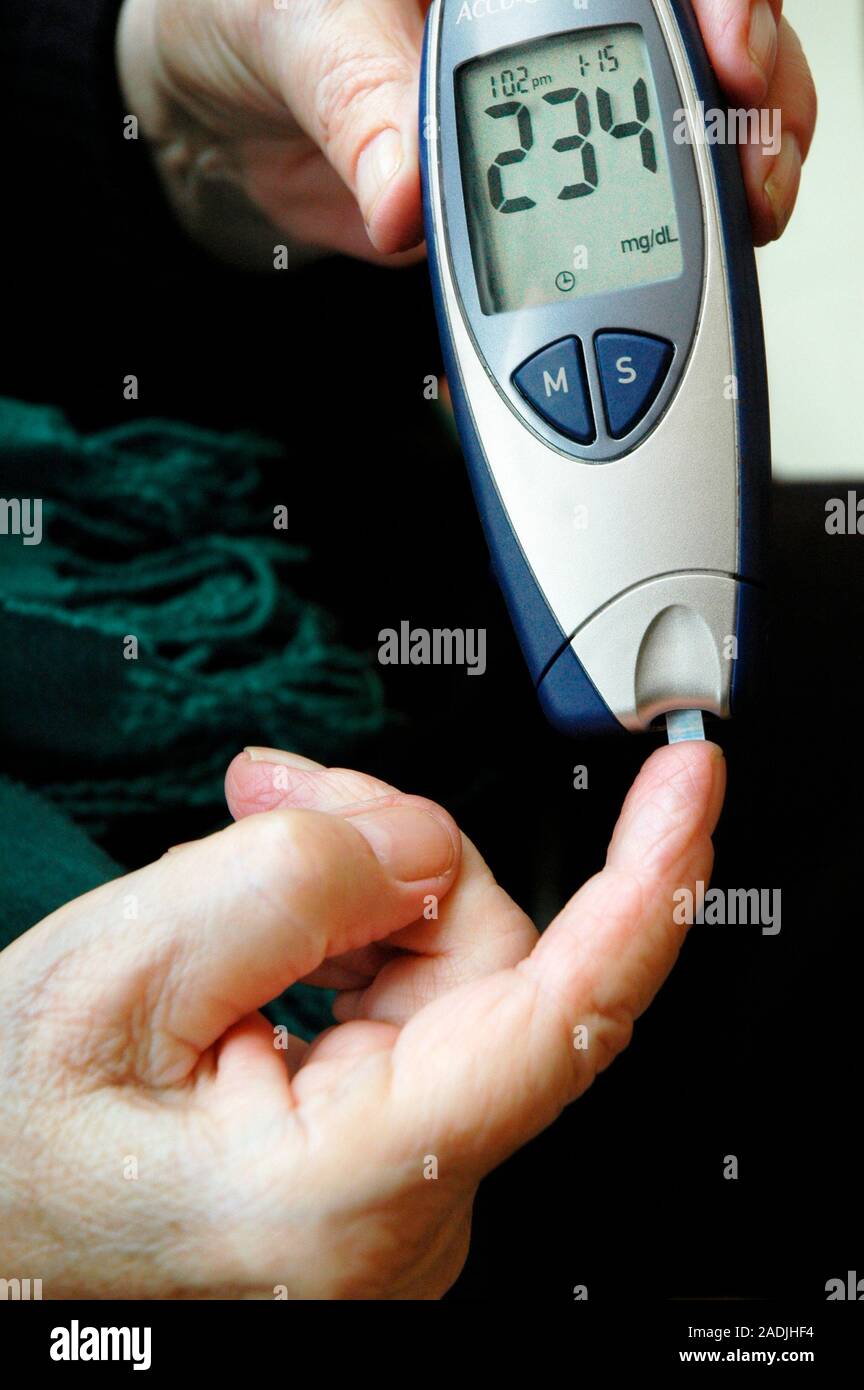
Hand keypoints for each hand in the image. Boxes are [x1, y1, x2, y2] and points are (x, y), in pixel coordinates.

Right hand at [0, 741, 723, 1297]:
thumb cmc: (16, 1137)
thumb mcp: (110, 979)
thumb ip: (281, 886)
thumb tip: (412, 844)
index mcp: (351, 1185)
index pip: (560, 1023)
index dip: (646, 885)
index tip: (686, 784)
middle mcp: (411, 1203)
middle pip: (490, 957)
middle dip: (393, 841)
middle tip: (276, 792)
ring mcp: (410, 1181)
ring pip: (455, 965)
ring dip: (359, 875)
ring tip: (250, 833)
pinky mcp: (394, 1149)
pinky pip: (419, 999)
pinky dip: (353, 926)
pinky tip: (273, 912)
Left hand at [116, 0, 815, 263]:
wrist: (224, 123)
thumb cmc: (257, 21)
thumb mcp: (303, 34)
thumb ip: (363, 107)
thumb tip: (401, 196)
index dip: (721, 9)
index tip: (726, 61)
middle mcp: (559, 28)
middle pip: (706, 65)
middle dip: (749, 124)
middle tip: (746, 187)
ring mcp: (561, 125)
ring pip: (679, 156)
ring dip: (712, 213)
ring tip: (720, 251)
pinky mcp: (537, 208)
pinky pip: (602, 242)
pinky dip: (629, 283)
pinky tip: (638, 307)